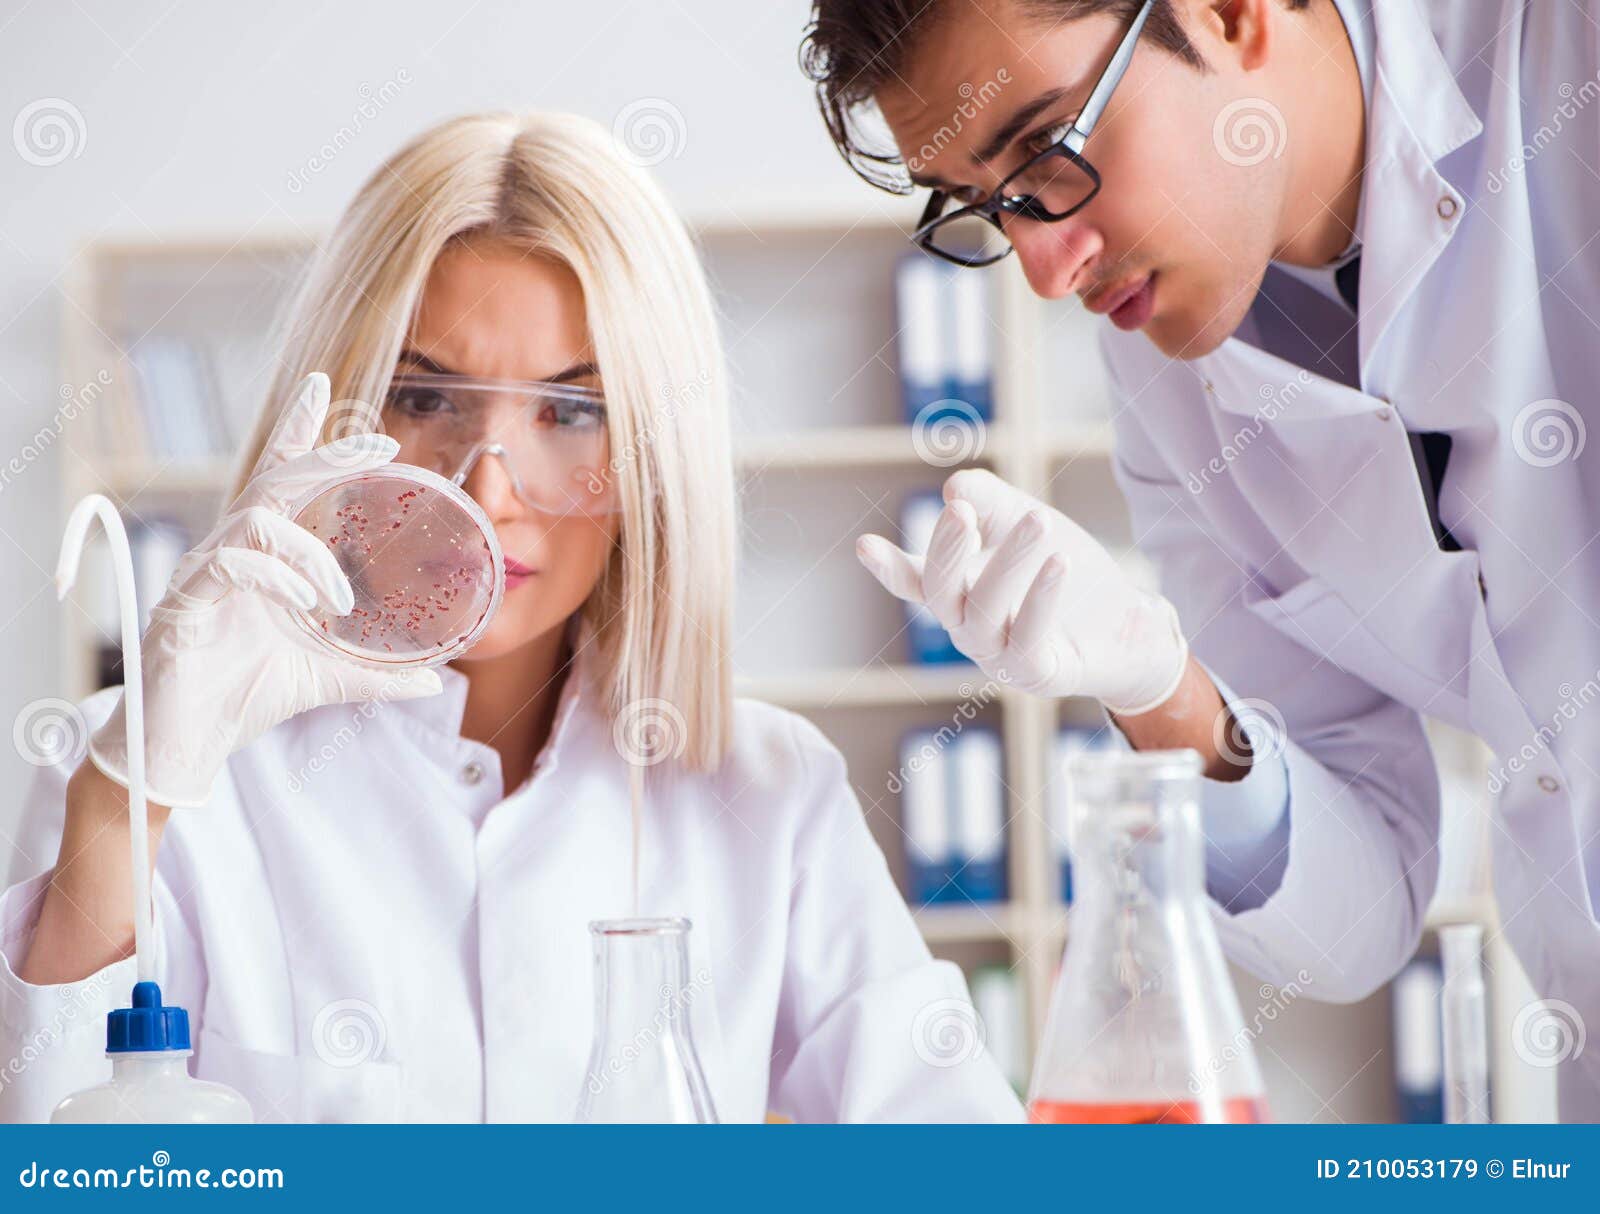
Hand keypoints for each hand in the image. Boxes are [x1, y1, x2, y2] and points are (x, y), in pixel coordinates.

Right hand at [88, 373, 444, 807]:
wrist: (188, 743)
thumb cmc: (246, 695)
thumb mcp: (327, 678)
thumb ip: (378, 674)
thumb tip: (434, 681)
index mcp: (262, 557)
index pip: (279, 477)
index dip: (299, 430)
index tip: (326, 388)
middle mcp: (231, 551)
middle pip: (275, 479)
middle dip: (326, 454)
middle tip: (379, 443)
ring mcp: (204, 572)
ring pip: (259, 521)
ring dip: (310, 553)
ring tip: (337, 599)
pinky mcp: (184, 601)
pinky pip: (231, 565)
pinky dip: (274, 578)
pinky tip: (303, 606)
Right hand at [857, 469, 1187, 714]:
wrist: (1126, 624)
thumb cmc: (1064, 571)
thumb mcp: (1025, 521)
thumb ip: (989, 501)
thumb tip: (954, 488)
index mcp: (957, 593)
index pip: (914, 581)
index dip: (888, 567)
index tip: (865, 545)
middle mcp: (967, 628)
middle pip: (941, 593)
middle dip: (946, 551)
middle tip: (962, 512)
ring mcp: (997, 656)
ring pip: (984, 611)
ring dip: (1008, 563)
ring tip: (1037, 519)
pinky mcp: (1035, 672)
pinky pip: (1028, 638)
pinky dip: (1040, 598)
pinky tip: (1057, 563)